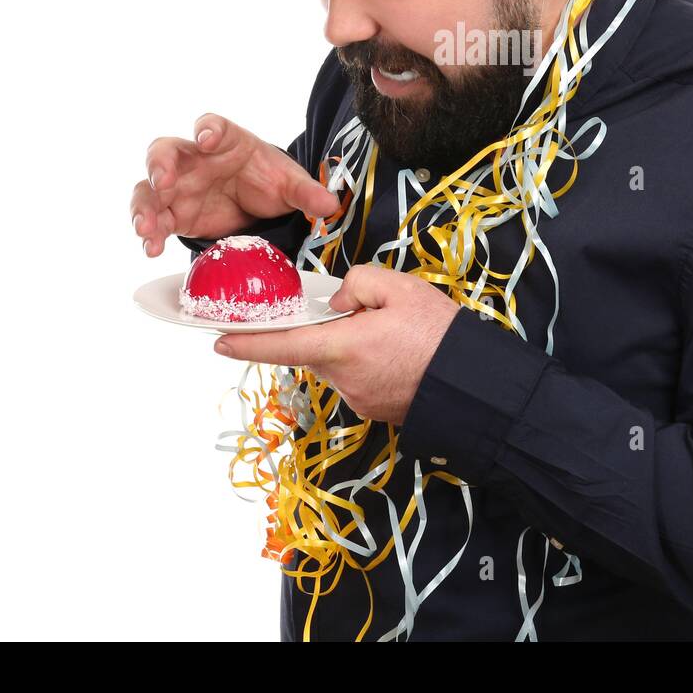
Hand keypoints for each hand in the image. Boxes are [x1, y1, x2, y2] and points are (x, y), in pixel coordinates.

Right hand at [130, 113, 338, 255]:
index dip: (206, 129)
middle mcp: (194, 160)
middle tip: (163, 181)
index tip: (206, 139)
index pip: (211, 125)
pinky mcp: (174, 215)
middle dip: (159, 164)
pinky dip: (150, 234)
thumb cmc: (268, 180)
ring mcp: (179, 188)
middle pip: (165, 151)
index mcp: (225, 141)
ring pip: (149, 189)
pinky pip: (154, 220)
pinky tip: (152, 248)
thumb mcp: (290, 185)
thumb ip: (307, 192)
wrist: (258, 204)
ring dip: (144, 206)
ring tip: (145, 228)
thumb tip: (330, 205)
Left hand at [212, 265, 460, 425]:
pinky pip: (360, 377)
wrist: (472, 383)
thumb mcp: (400, 287)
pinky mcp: (373, 408)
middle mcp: (343, 378)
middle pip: (317, 348)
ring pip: (340, 362)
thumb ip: (358, 283)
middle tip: (372, 315)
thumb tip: (338, 301)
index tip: (219, 341)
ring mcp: (358, 398)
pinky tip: (402, 353)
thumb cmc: (440, 335)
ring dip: (356, 346)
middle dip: (332, 329)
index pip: (281, 345)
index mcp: (342, 347)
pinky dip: (371, 362)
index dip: (246, 344)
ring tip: (399, 334)